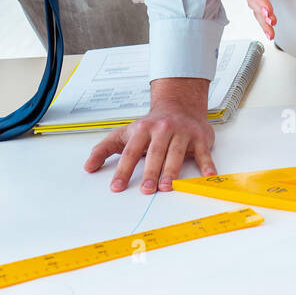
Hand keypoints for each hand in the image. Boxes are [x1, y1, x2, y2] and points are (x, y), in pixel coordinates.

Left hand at [83, 77, 215, 192]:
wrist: (179, 105)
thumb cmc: (152, 125)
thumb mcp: (125, 133)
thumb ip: (105, 149)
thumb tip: (88, 166)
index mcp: (143, 129)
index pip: (131, 152)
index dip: (123, 170)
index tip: (117, 186)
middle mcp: (163, 129)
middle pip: (155, 153)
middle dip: (150, 172)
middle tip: (145, 189)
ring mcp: (182, 133)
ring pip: (176, 153)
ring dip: (172, 170)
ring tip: (167, 186)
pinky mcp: (199, 138)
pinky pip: (202, 153)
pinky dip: (206, 164)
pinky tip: (207, 175)